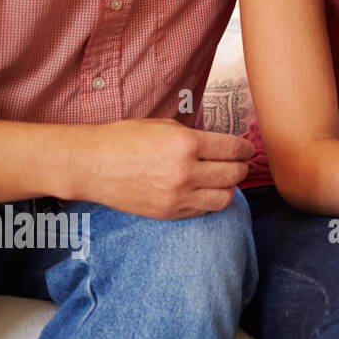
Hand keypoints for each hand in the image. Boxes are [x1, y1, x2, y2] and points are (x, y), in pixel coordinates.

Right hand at [79, 119, 253, 219]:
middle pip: (234, 174)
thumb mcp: (165, 126)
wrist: (91, 165)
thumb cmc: (125, 139)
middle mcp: (185, 171)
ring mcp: (177, 196)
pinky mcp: (168, 212)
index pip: (234, 149)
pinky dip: (210, 201)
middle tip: (238, 163)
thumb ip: (196, 136)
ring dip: (229, 187)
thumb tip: (222, 145)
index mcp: (186, 143)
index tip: (247, 149)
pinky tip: (204, 191)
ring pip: (225, 197)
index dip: (246, 149)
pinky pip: (204, 210)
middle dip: (241, 167)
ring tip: (222, 179)